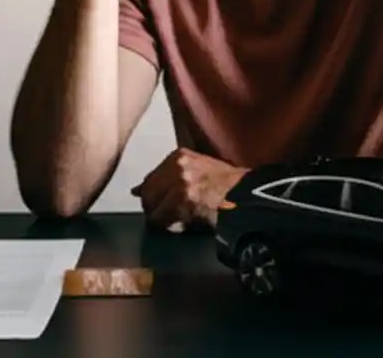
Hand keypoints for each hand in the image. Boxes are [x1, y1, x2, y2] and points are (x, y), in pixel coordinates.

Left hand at [131, 148, 248, 232]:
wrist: (246, 196)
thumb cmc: (226, 186)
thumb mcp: (197, 170)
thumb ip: (168, 176)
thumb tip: (136, 190)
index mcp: (179, 155)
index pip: (151, 178)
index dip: (153, 195)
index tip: (159, 204)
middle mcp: (177, 165)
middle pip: (147, 192)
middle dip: (154, 207)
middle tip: (168, 216)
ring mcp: (179, 183)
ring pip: (152, 207)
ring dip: (162, 218)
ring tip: (178, 221)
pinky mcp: (183, 201)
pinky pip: (162, 220)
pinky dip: (169, 227)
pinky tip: (182, 226)